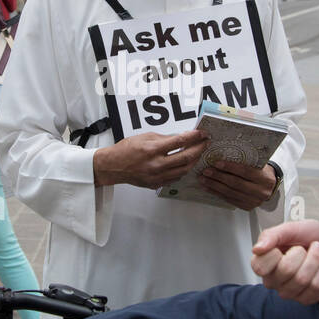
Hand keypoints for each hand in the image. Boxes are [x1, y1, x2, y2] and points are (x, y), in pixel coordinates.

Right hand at [92, 130, 207, 188]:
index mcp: (153, 149)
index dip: (194, 137)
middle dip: (199, 149)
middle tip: (205, 143)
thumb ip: (165, 138)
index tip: (202, 133)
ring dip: (194, 161)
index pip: (180, 141)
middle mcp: (156, 164)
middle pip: (186, 157)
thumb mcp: (146, 137)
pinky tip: (186, 164)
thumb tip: (180, 138)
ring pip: (184, 170)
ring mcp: (157, 176)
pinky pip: (176, 178)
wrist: (114, 166)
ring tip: (198, 153)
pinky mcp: (157, 184)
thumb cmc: (127, 150)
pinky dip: (183, 170)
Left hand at [199, 160, 277, 210]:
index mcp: (265, 179)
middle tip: (206, 171)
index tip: (217, 162)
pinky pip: (229, 199)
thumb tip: (222, 154)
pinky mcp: (247, 207)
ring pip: (230, 193)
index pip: (246, 172)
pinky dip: (217, 193)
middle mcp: (261, 192)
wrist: (270, 187)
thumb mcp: (259, 165)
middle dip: (219, 177)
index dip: (230, 167)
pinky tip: (208, 188)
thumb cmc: (262, 172)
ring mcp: (254, 201)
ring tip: (203, 179)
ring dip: (214, 186)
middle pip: (236, 183)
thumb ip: (246, 161)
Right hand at [250, 220, 318, 305]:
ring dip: (315, 260)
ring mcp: (289, 292)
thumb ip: (271, 235)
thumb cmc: (309, 235)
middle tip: (303, 248)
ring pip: (303, 280)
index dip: (275, 254)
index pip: (260, 267)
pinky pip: (316, 287)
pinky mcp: (306, 299)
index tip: (283, 246)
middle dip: (302, 253)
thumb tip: (257, 249)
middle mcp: (273, 280)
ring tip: (314, 254)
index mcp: (263, 263)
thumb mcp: (289, 228)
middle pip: (286, 271)